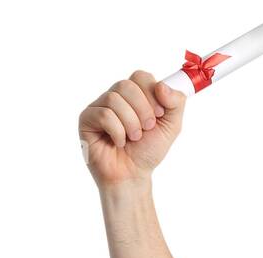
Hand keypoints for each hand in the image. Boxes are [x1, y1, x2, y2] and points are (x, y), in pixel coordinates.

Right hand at [78, 71, 186, 187]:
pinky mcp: (86, 119)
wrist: (133, 175)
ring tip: (133, 139)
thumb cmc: (148, 151)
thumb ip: (176, 103)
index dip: (152, 94)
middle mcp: (115, 97)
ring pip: (114, 99)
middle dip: (143, 111)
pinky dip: (117, 132)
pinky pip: (104, 115)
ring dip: (131, 124)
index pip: (141, 76)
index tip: (159, 114)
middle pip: (127, 85)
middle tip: (146, 129)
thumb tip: (162, 85)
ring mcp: (99, 106)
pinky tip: (118, 143)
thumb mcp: (171, 127)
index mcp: (134, 95)